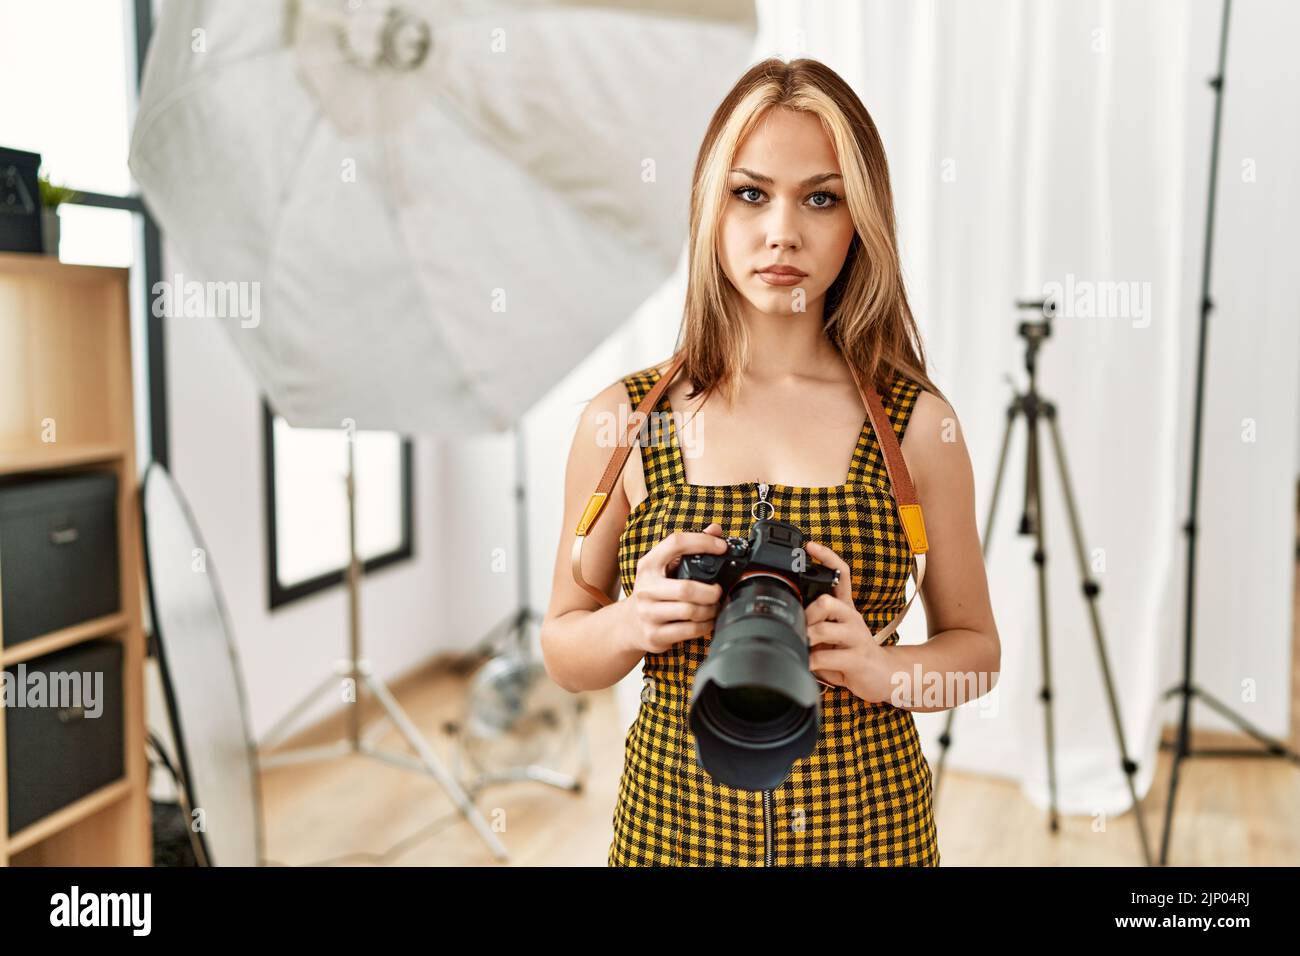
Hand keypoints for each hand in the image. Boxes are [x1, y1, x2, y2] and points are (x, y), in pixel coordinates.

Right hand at [623, 523, 727, 654]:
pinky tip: (706, 621)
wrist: (629, 624)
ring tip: (714, 606)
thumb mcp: (665, 567)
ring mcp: (648, 614)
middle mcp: (646, 588)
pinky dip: (705, 626)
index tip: (722, 547)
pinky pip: (689, 630)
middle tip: (719, 591)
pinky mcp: (655, 635)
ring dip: (711, 610)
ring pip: (690, 612)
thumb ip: (690, 548)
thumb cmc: (655, 591)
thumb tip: (716, 530)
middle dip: (711, 591)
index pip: (675, 543)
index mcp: (648, 565)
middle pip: (686, 589)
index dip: (702, 542)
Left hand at [804, 540, 888, 702]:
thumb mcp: (833, 633)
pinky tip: (807, 664)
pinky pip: (827, 657)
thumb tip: (786, 617)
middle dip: (807, 614)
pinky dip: (811, 661)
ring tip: (803, 647)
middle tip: (799, 627)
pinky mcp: (857, 659)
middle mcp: (852, 618)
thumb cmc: (852, 653)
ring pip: (825, 629)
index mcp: (845, 608)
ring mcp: (856, 638)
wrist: (885, 675)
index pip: (841, 574)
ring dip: (807, 638)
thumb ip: (815, 623)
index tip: (809, 546)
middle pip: (827, 601)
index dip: (827, 557)